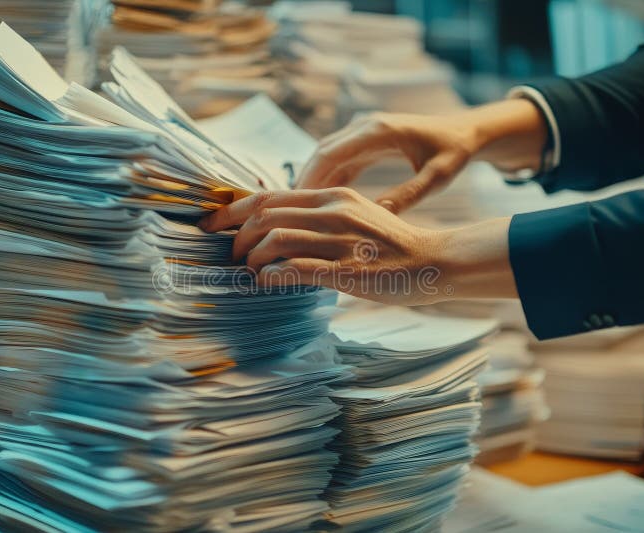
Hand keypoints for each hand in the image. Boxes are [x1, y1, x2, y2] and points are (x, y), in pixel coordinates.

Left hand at [198, 188, 518, 305]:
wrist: (433, 260)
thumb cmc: (388, 244)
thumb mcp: (353, 215)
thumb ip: (318, 216)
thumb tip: (275, 228)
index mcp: (332, 195)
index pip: (268, 195)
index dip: (231, 209)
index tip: (210, 223)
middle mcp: (333, 211)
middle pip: (265, 213)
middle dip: (234, 234)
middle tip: (229, 254)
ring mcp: (340, 240)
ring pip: (275, 238)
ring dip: (252, 256)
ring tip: (250, 270)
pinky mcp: (348, 270)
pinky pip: (296, 268)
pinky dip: (271, 275)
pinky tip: (266, 282)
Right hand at [297, 99, 548, 212]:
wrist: (466, 130)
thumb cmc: (454, 152)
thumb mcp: (437, 177)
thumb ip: (410, 194)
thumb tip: (379, 213)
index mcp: (379, 131)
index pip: (331, 153)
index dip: (310, 178)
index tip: (293, 203)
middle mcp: (367, 126)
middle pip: (322, 152)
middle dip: (303, 181)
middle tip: (285, 211)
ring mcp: (366, 130)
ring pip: (327, 155)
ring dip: (313, 180)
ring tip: (297, 211)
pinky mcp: (368, 139)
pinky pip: (341, 158)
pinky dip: (329, 178)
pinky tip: (320, 203)